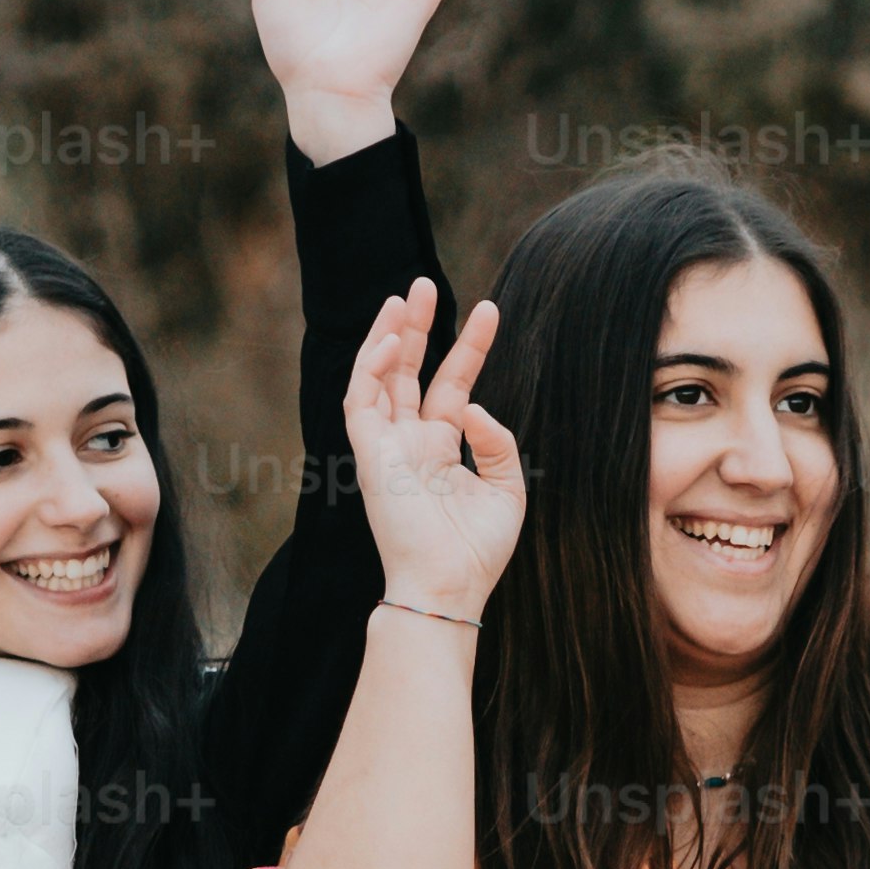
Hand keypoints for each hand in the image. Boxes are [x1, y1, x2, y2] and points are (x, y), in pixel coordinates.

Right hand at [340, 282, 520, 620]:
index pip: (453, 386)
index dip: (470, 347)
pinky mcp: (367, 453)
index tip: (491, 310)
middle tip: (426, 284)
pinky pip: (361, 399)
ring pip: (380, 377)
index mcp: (442, 450)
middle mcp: (410, 443)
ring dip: (389, 335)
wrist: (449, 584)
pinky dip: (372, 366)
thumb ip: (497, 438)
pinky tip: (392, 339)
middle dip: (419, 327)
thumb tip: (471, 404)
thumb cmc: (478, 549)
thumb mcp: (508, 487)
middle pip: (411, 372)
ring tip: (405, 295)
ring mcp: (386, 446)